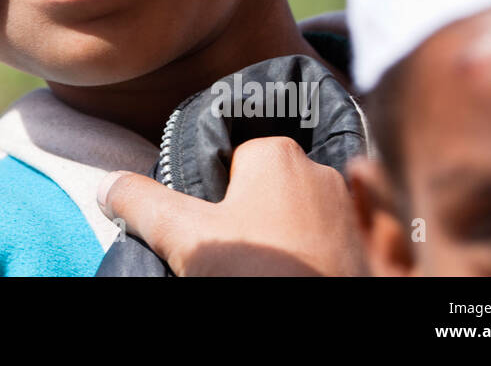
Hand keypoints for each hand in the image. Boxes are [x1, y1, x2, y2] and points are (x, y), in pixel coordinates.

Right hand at [97, 136, 366, 275]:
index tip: (211, 231)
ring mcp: (359, 210)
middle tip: (236, 257)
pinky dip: (352, 239)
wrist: (324, 335)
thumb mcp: (185, 238)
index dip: (217, 196)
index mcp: (276, 154)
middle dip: (255, 213)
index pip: (234, 160)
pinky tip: (330, 256)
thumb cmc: (256, 277)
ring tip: (270, 270)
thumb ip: (142, 203)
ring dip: (298, 231)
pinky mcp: (383, 249)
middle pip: (273, 185)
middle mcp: (324, 171)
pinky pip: (370, 231)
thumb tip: (107, 185)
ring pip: (315, 210)